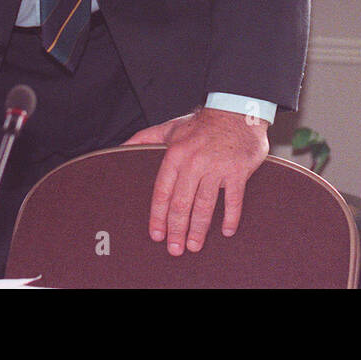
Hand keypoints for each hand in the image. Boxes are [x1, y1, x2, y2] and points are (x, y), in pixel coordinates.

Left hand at [123, 107, 268, 255]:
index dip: (158, 217)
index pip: (162, 192)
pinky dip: (230, 218)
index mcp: (175, 154)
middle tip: (175, 249)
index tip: (156, 235)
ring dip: (198, 230)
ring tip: (194, 246)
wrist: (237, 110)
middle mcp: (194, 162)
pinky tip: (226, 231)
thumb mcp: (170, 128)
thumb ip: (145, 138)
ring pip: (204, 206)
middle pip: (181, 204)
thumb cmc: (202, 124)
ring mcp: (217, 167)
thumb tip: (122, 146)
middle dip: (176, 230)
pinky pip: (233, 200)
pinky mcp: (237, 171)